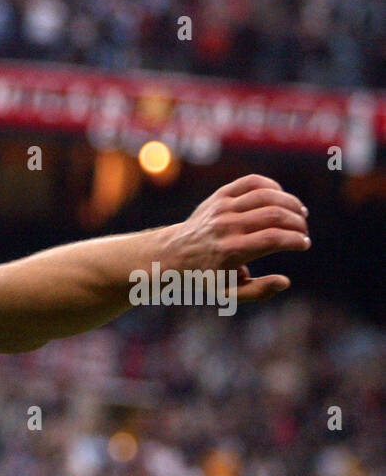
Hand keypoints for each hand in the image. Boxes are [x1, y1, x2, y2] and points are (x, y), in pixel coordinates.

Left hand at [167, 174, 309, 302]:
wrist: (171, 254)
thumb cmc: (204, 277)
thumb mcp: (226, 293)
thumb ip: (257, 291)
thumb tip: (285, 282)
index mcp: (229, 251)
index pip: (273, 239)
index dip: (295, 240)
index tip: (304, 244)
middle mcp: (226, 226)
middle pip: (274, 215)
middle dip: (297, 223)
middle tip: (303, 232)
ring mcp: (222, 208)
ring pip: (267, 195)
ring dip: (290, 204)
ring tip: (300, 214)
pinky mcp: (220, 196)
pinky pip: (253, 182)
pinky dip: (273, 187)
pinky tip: (281, 199)